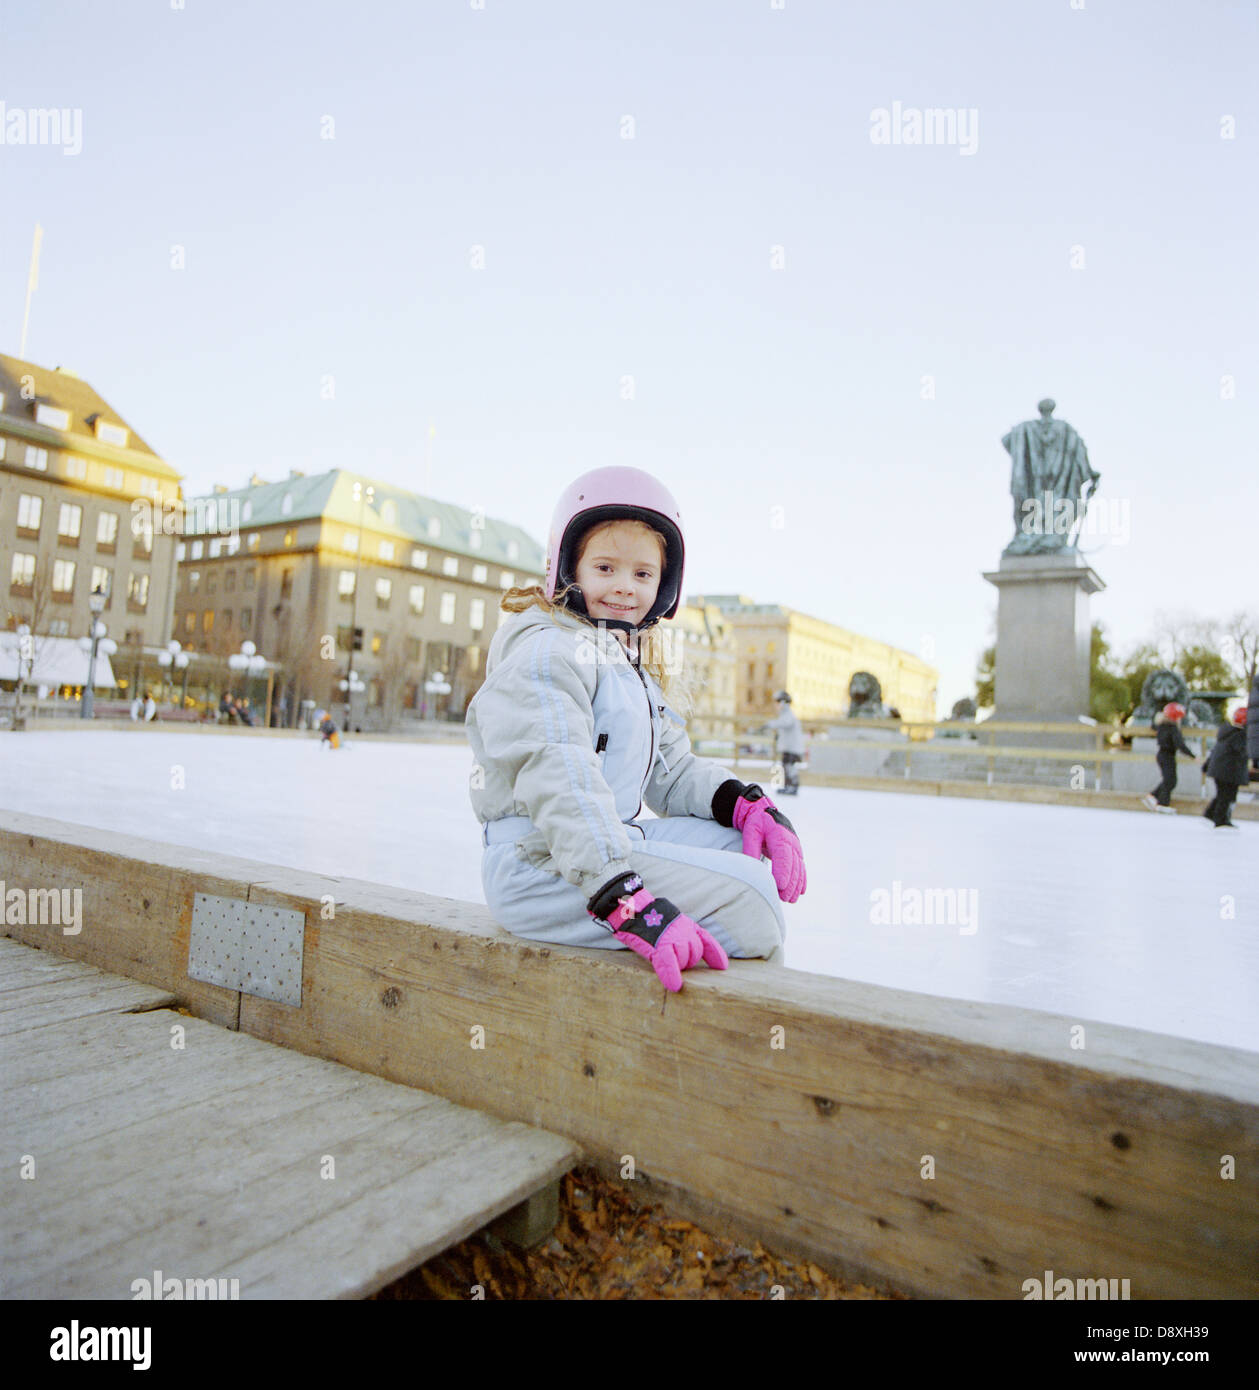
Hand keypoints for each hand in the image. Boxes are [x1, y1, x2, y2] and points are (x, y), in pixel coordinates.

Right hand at [587, 873, 727, 991]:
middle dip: (687, 962)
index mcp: (686, 924)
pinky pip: (670, 964)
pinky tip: (674, 986)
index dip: (715, 955)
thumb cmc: (645, 919)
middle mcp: (684, 930)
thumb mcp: (669, 924)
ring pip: (684, 960)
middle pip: (695, 953)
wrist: (629, 907)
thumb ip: (679, 936)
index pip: (706, 940)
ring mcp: (673, 937)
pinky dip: (672, 976)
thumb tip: (684, 954)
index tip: (722, 967)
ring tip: (666, 965)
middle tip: (673, 963)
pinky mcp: (660, 946)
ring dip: (677, 967)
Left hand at [733, 790, 806, 901]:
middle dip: (789, 884)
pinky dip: (802, 880)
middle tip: (782, 898)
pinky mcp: (797, 852)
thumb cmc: (756, 823)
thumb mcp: (750, 832)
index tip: (779, 886)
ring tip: (790, 900)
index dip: (783, 871)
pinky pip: (801, 868)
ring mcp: (796, 848)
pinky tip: (800, 892)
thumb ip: (750, 848)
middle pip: (793, 866)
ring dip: (796, 885)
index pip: (783, 856)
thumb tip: (751, 868)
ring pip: (799, 869)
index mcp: (780, 835)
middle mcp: (791, 842)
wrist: (766, 812)